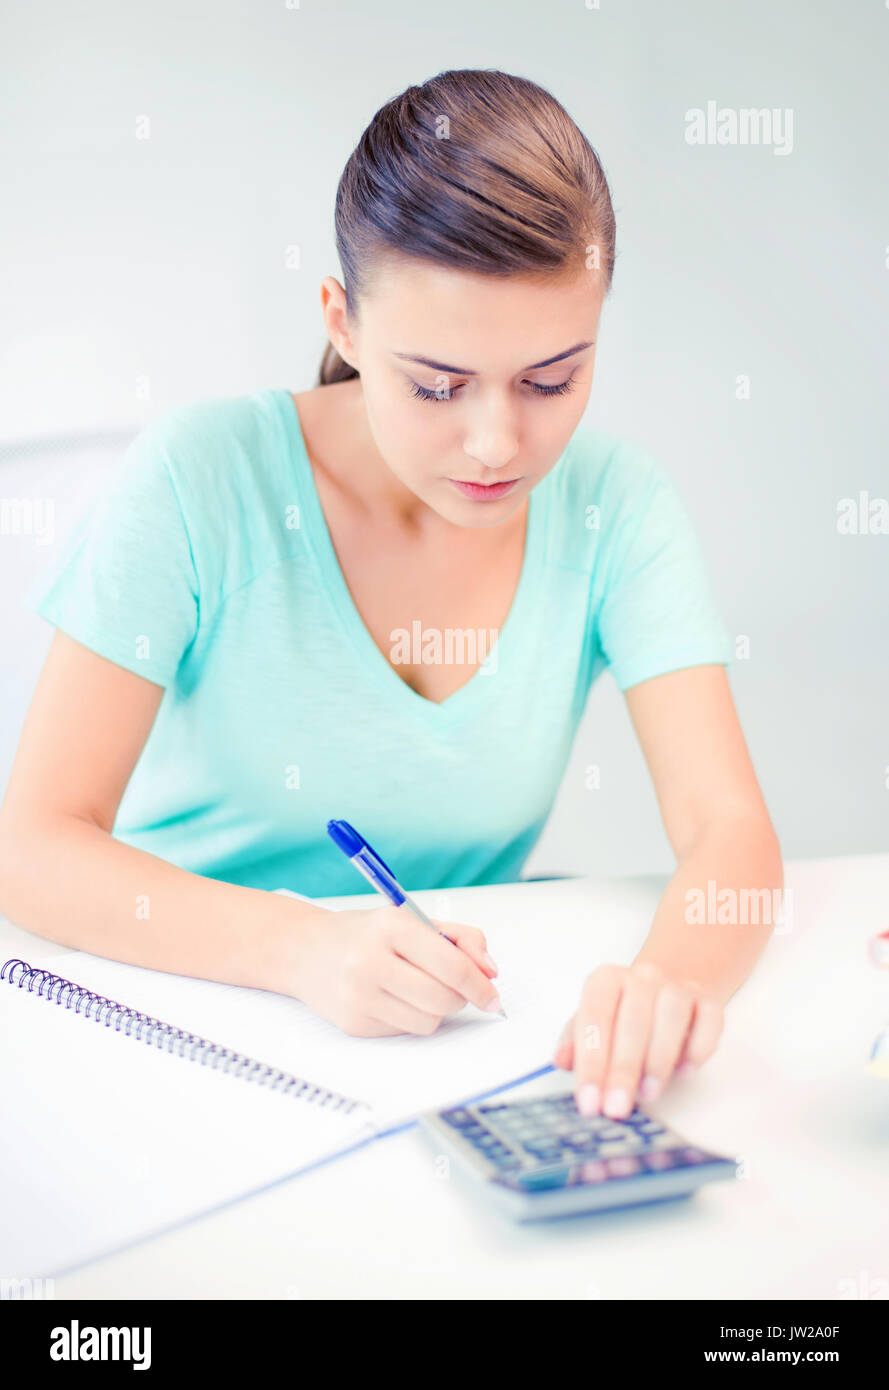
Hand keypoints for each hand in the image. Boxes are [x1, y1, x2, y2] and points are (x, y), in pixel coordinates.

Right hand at [291, 904, 501, 1036]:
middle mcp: (370, 960)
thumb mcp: (411, 920)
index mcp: (391, 926)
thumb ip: (459, 939)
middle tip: (453, 988)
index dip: (480, 985)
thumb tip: (490, 971)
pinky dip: (410, 1018)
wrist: (304, 950)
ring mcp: (359, 995)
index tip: (493, 996)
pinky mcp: (353, 1023)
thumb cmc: (366, 934)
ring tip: (417, 989)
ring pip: (428, 1022)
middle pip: (444, 999)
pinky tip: (391, 998)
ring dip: (435, 1010)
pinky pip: (405, 1032)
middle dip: (459, 998)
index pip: (452, 966)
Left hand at [553, 960, 723, 1117]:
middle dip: (622, 1070)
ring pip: (671, 1017)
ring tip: (647, 1094)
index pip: (594, 1018)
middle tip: (616, 1108)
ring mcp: (678, 986)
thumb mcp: (593, 1020)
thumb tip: (561, 1061)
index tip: (588, 1101)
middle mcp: (642, 977)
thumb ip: (575, 1040)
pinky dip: (698, 1048)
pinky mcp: (708, 1000)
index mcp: (606, 980)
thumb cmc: (623, 1010)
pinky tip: (685, 1072)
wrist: (668, 982)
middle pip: (632, 1022)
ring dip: (659, 1060)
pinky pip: (709, 1020)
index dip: (590, 1062)